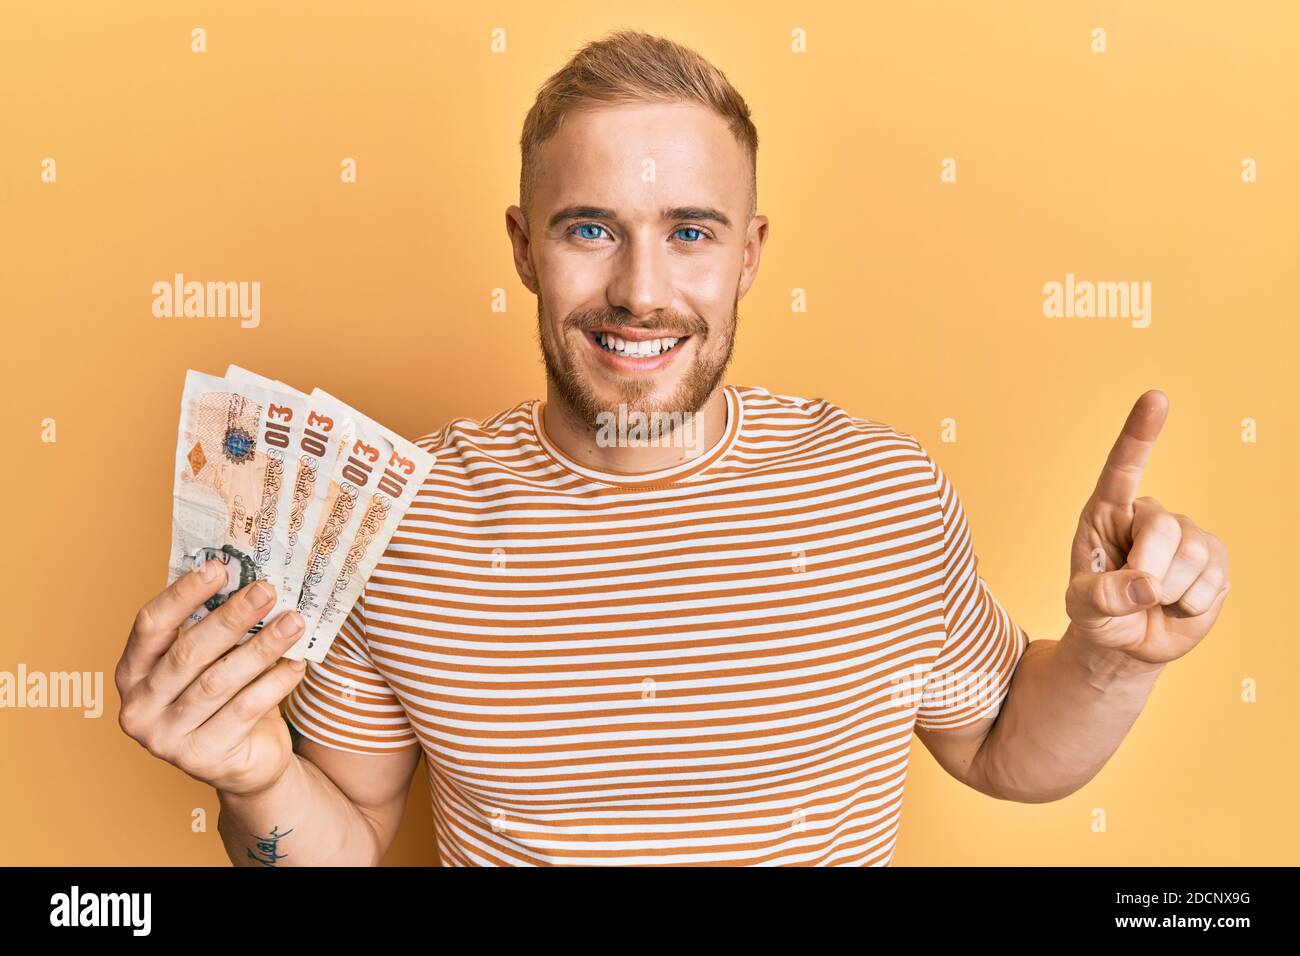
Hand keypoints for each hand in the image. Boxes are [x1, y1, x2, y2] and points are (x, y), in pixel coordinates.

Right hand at [116, 563, 309, 795]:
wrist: (245, 765)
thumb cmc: (225, 700)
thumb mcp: (211, 663)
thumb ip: (214, 629)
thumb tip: (249, 579)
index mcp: (131, 674)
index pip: (150, 626)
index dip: (182, 595)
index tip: (219, 568)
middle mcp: (140, 708)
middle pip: (188, 653)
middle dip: (231, 618)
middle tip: (267, 590)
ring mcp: (167, 739)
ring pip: (218, 682)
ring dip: (261, 647)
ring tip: (294, 622)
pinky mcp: (202, 759)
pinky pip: (245, 710)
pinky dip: (275, 683)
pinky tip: (297, 662)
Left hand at [1065, 390, 1230, 664]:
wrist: (1129, 642)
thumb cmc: (1099, 613)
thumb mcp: (1083, 608)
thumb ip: (1102, 596)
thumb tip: (1146, 586)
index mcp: (1106, 513)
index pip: (1123, 468)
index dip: (1140, 433)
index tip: (1156, 397)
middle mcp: (1149, 516)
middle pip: (1162, 527)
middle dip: (1147, 570)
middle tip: (1136, 595)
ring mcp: (1186, 535)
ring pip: (1192, 555)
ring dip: (1171, 592)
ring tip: (1155, 600)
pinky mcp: (1215, 560)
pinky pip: (1214, 580)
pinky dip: (1193, 604)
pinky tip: (1178, 604)